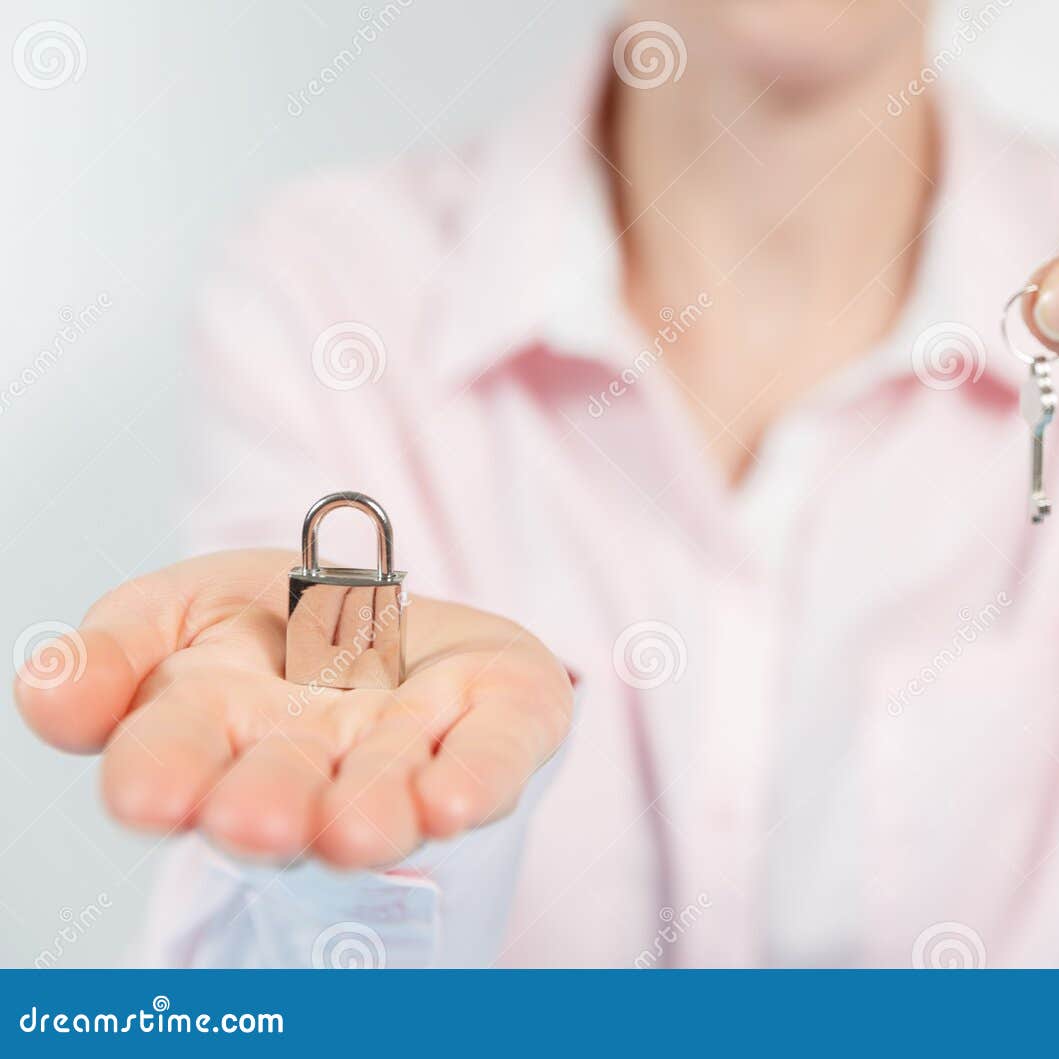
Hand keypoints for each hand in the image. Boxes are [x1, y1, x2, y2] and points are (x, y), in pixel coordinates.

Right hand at [13, 550, 571, 868]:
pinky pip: (489, 759)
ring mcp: (406, 751)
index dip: (161, 774)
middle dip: (268, 808)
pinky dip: (471, 780)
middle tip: (256, 824)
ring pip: (381, 793)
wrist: (398, 615)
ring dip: (367, 814)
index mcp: (216, 728)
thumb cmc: (279, 625)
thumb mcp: (179, 606)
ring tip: (355, 831)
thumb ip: (114, 646)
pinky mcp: (498, 726)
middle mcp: (309, 761)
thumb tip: (49, 691)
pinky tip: (450, 801)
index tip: (148, 794)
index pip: (171, 757)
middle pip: (278, 793)